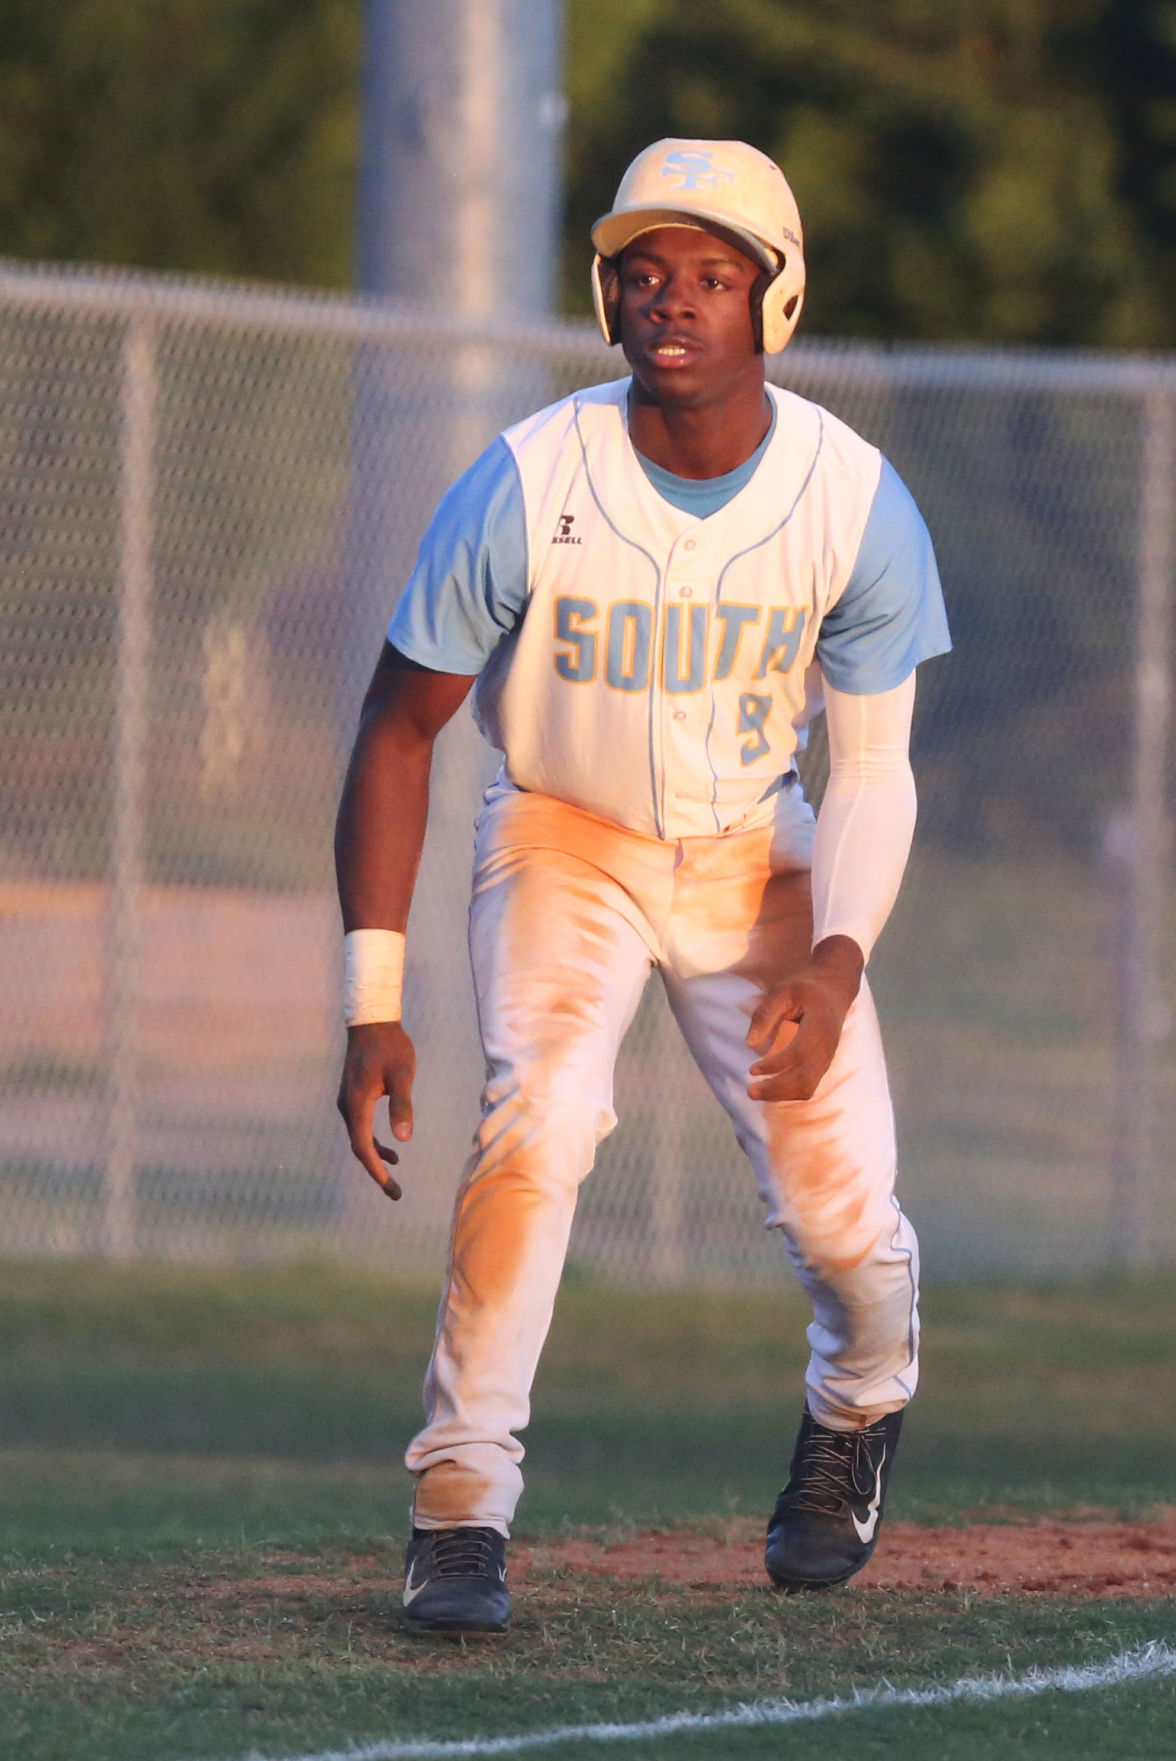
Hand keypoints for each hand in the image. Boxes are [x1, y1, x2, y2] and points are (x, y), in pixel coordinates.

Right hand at [336, 1020, 415, 1198]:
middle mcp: (347, 1106)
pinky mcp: (354, 1097)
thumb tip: (404, 1139)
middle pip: (359, 1147)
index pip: (363, 1146)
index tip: (390, 1188)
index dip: (376, 1170)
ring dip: (375, 1158)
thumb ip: (402, 1105)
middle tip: (395, 1194)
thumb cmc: (390, 1046)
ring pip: (359, 1138)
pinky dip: (374, 1142)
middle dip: (376, 1171)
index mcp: (357, 1103)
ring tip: (394, 1179)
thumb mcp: (402, 1074)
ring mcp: (348, 1102)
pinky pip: (361, 1127)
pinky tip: (393, 1148)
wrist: (371, 1021)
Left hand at [747, 935, 863, 1102]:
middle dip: (776, 1089)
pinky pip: (809, 1087)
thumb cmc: (805, 989)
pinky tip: (768, 1089)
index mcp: (820, 1026)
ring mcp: (827, 1058)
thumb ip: (765, 1014)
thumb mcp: (782, 991)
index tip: (751, 1069)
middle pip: (804, 1078)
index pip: (799, 1053)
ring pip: (807, 1087)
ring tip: (754, 1092)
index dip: (775, 1065)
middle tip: (749, 1091)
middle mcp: (828, 1047)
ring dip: (780, 1095)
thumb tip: (749, 1043)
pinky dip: (788, 1093)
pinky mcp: (823, 1064)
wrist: (834, 989)